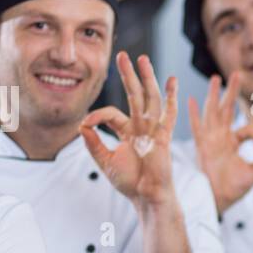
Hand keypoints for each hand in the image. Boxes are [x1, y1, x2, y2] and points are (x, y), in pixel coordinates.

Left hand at [80, 52, 177, 207]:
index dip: (97, 115)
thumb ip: (93, 143)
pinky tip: (171, 81)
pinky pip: (169, 113)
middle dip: (128, 75)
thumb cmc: (130, 182)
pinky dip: (171, 97)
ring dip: (146, 78)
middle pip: (134, 95)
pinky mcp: (164, 136)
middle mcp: (141, 126)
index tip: (85, 124)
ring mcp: (153, 129)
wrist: (146, 196)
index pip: (112, 113)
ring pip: (150, 98)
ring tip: (142, 58)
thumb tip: (81, 125)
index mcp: (128, 131)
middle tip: (122, 55)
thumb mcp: (105, 160)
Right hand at [187, 71, 252, 213]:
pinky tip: (189, 100)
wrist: (218, 201)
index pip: (248, 129)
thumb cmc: (233, 189)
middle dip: (232, 92)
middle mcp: (220, 138)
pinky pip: (195, 127)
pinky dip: (193, 115)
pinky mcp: (201, 146)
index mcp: (232, 142)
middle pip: (226, 110)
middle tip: (237, 74)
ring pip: (212, 112)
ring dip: (214, 96)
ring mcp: (209, 140)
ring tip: (216, 79)